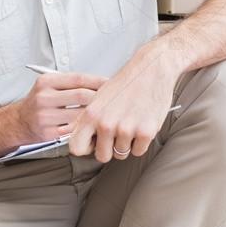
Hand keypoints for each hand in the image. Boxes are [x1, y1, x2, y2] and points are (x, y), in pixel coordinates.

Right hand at [11, 71, 107, 144]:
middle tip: (109, 100)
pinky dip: (84, 127)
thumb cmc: (39, 102)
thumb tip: (100, 82)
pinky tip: (89, 126)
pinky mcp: (48, 133)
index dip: (97, 81)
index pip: (78, 79)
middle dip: (99, 98)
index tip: (109, 84)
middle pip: (82, 96)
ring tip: (101, 113)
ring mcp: (45, 116)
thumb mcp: (48, 86)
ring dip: (93, 115)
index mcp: (46, 82)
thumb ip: (70, 83)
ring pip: (80, 114)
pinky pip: (74, 129)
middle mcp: (44, 98)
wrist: (19, 122)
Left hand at [68, 46, 179, 162]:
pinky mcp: (145, 132)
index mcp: (91, 115)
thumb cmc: (126, 84)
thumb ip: (87, 119)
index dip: (86, 148)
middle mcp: (106, 124)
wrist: (151, 70)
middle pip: (102, 156)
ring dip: (126, 143)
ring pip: (122, 154)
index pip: (76, 148)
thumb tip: (74, 136)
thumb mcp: (98, 98)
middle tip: (116, 133)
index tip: (92, 143)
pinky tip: (141, 124)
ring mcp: (126, 129)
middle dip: (109, 148)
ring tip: (130, 123)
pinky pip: (138, 151)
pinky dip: (141, 142)